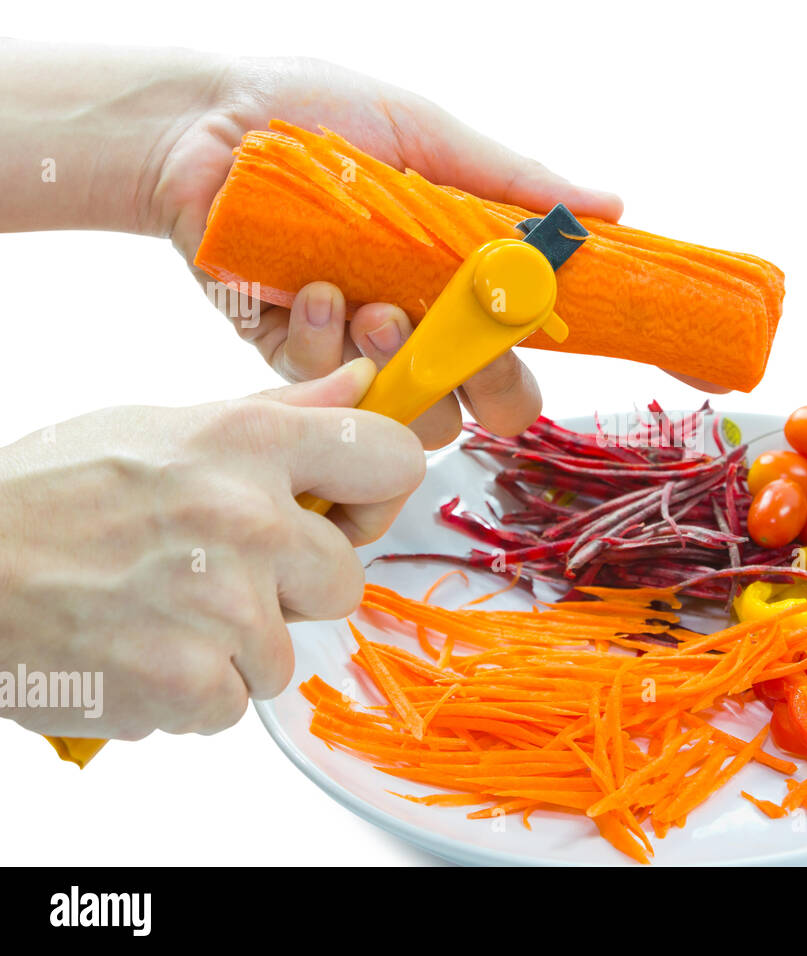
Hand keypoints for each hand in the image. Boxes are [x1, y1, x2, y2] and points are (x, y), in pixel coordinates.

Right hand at [0, 360, 423, 740]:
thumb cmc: (50, 495)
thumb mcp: (163, 426)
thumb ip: (277, 412)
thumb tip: (362, 380)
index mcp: (249, 442)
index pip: (393, 459)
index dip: (375, 495)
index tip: (341, 513)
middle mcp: (249, 518)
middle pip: (346, 580)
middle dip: (292, 591)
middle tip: (215, 577)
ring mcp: (224, 605)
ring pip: (286, 654)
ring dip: (233, 650)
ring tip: (157, 614)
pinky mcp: (191, 681)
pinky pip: (234, 704)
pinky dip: (190, 694)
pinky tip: (137, 652)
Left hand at [151, 55, 632, 443]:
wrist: (206, 121)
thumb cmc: (321, 119)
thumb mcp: (431, 140)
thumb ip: (515, 186)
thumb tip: (610, 206)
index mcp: (455, 290)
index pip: (509, 368)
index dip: (518, 372)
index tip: (511, 329)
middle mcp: (411, 333)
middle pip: (464, 415)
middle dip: (467, 386)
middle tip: (449, 335)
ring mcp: (349, 352)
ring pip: (395, 416)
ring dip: (394, 364)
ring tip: (372, 306)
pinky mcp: (288, 357)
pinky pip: (319, 387)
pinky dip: (322, 338)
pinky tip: (312, 286)